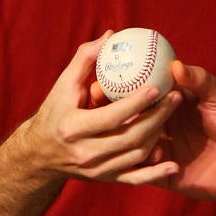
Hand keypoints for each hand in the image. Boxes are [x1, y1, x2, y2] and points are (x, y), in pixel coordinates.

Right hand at [17, 32, 182, 185]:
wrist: (39, 155)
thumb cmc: (55, 112)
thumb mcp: (64, 85)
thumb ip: (86, 59)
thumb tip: (111, 36)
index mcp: (73, 128)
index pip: (111, 116)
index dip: (135, 103)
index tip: (156, 86)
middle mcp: (85, 153)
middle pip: (129, 136)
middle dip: (157, 116)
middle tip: (175, 96)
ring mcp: (96, 170)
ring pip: (136, 154)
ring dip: (158, 133)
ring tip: (172, 112)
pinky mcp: (105, 179)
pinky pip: (134, 178)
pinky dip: (155, 173)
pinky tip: (173, 164)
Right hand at [136, 60, 215, 202]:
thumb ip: (200, 81)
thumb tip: (175, 65)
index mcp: (171, 102)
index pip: (142, 94)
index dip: (130, 88)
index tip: (119, 83)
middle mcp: (161, 124)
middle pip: (132, 119)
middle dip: (127, 115)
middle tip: (130, 111)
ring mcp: (161, 149)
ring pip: (131, 146)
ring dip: (134, 141)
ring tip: (151, 138)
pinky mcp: (164, 175)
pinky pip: (142, 174)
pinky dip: (147, 169)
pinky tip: (168, 161)